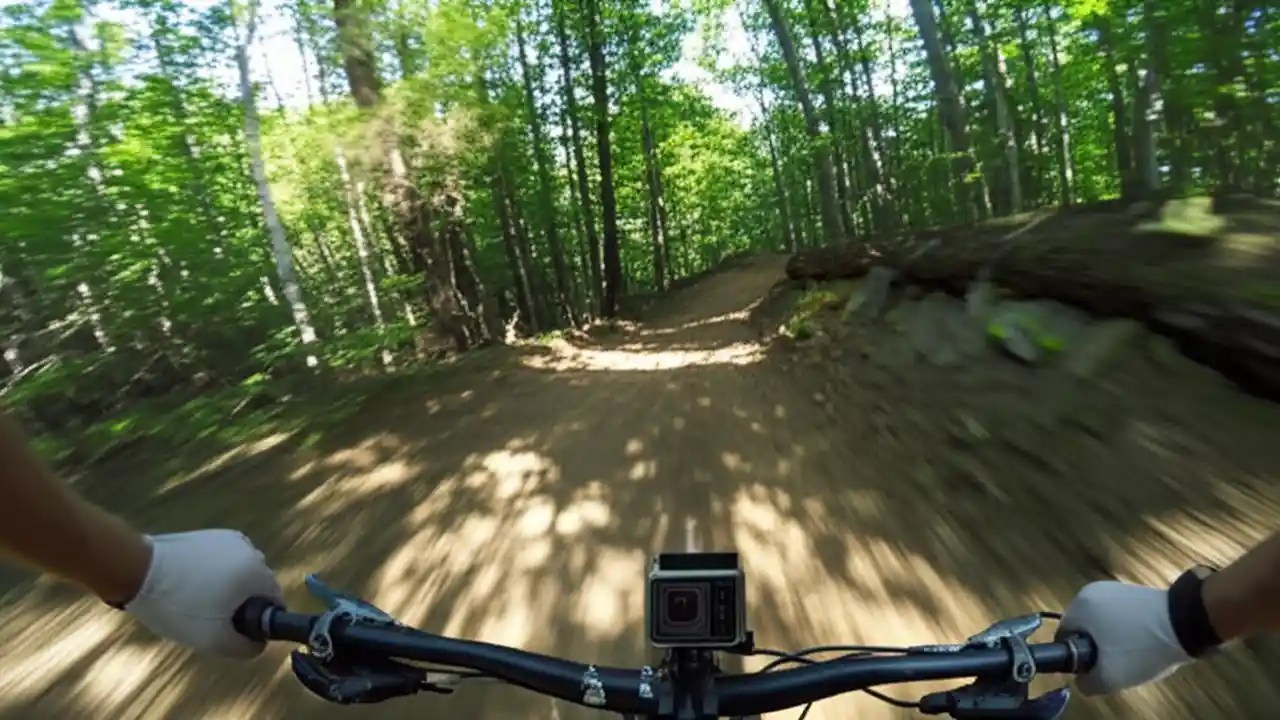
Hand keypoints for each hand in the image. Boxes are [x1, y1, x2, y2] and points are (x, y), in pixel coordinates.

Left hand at [124, 530, 282, 657]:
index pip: (275, 601)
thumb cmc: (179, 606)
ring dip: (228, 588)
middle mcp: (251, 550)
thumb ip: (245, 647)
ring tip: (197, 601)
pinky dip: (214, 573)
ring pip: (240, 572)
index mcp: (258, 573)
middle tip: (212, 618)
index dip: (259, 621)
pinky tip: (189, 584)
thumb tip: (259, 643)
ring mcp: (230, 539)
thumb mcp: (213, 640)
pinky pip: (224, 559)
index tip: (234, 629)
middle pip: (258, 585)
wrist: (138, 569)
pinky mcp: (210, 534)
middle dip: (242, 603)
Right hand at [1057, 580, 1191, 694]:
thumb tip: (1081, 680)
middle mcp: (1090, 591)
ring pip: (1102, 621)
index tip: (1097, 668)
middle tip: (1115, 663)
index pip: (1064, 636)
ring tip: (1133, 652)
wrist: (1186, 622)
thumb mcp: (1110, 677)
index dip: (1077, 657)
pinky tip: (1144, 639)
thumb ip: (1087, 683)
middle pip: (1084, 628)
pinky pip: (1119, 613)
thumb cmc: (1140, 647)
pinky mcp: (1132, 589)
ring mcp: (1113, 587)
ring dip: (1112, 638)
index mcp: (1078, 607)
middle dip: (1096, 647)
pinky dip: (1127, 628)